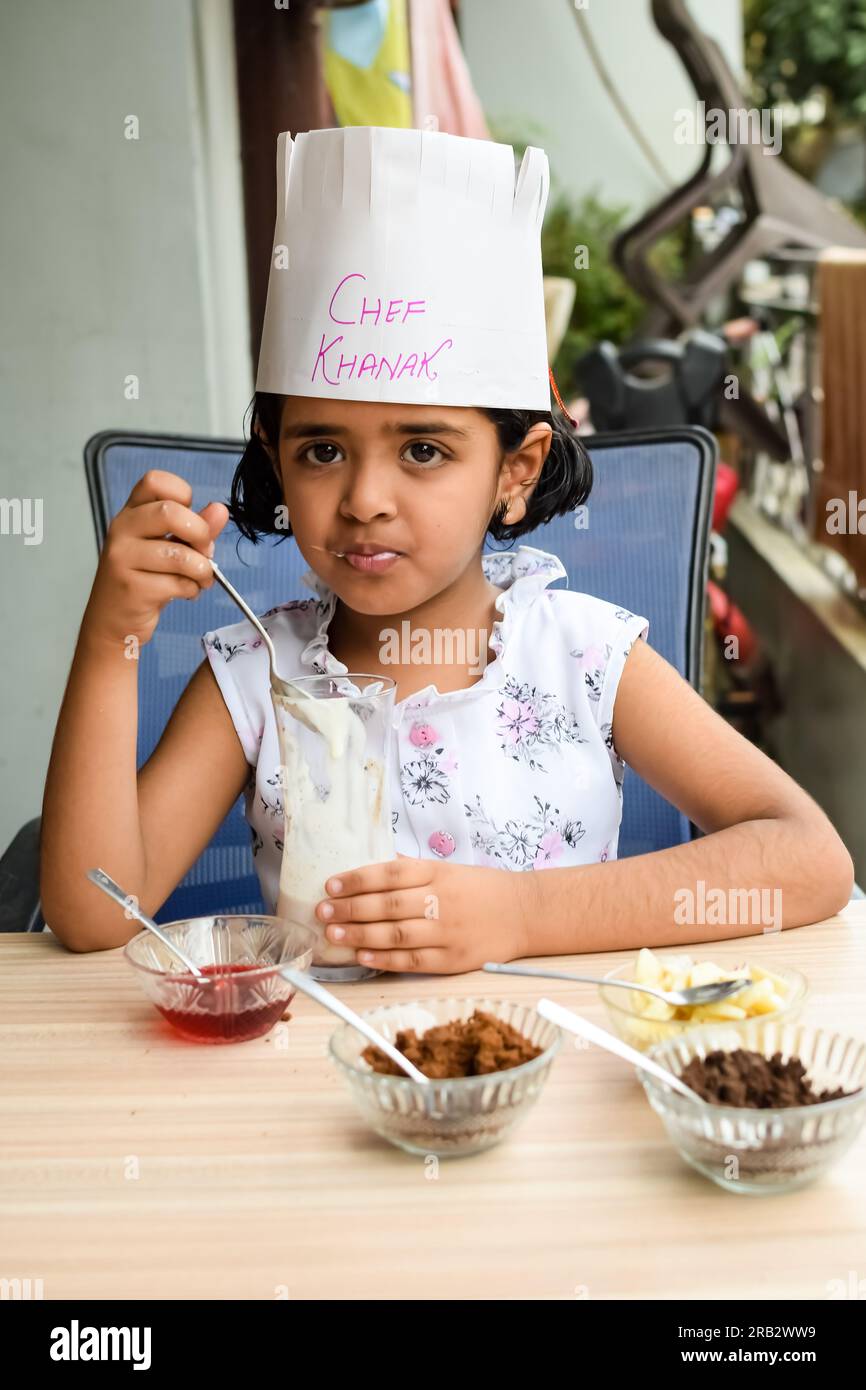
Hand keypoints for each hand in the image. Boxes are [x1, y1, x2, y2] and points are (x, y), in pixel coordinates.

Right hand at [82, 469, 229, 648]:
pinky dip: (191, 590)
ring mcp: (123, 558)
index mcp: (131, 513)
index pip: (155, 481)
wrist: (112, 621)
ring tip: (200, 578)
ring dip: (202, 570)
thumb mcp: (169, 547)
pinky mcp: (131, 588)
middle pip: (170, 512)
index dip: (183, 494)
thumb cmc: (144, 579)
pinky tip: (185, 592)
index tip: (190, 517)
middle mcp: (122, 530)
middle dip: (200, 533)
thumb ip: (196, 527)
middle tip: (205, 551)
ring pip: (180, 555)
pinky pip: (178, 583)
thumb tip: (220, 510)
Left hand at [315, 853, 529, 973]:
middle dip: (350, 909)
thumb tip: (369, 867)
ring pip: (395, 934)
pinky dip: (384, 959)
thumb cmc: (481, 889)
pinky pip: (413, 961)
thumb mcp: (448, 869)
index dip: (357, 879)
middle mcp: (441, 900)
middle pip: (387, 905)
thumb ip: (411, 870)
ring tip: (333, 935)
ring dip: (360, 935)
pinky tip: (362, 957)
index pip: (390, 873)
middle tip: (322, 912)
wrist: (526, 912)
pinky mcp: (453, 960)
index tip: (330, 884)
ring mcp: (447, 932)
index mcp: (438, 873)